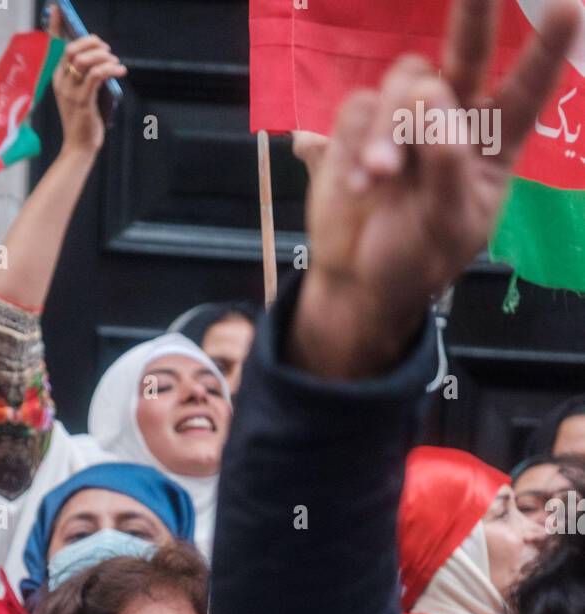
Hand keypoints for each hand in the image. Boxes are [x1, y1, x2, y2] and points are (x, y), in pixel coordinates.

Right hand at [52, 33, 126, 155]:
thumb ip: (86, 76)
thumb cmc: (84, 121)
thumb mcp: (81, 94)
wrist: (79, 147)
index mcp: (58, 77)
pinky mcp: (82, 101)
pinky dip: (110, 69)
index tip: (58, 7)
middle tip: (106, 49)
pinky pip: (96, 76)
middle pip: (72, 49)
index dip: (56, 25)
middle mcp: (61, 82)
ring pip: (84, 60)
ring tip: (115, 64)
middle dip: (92, 42)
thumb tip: (101, 58)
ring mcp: (70, 92)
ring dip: (103, 56)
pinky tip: (120, 71)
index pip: (54, 46)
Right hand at [290, 0, 580, 378]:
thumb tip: (431, 99)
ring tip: (380, 174)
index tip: (568, 7)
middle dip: (474, 10)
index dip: (545, 50)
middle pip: (467, 50)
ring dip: (391, 126)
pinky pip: (357, 109)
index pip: (525, 90)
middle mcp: (454, 117)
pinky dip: (355, 145)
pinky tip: (359, 184)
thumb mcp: (448, 227)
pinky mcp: (358, 126)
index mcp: (492, 143)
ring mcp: (405, 118)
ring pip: (403, 83)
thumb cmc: (418, 258)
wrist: (361, 282)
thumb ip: (448, 167)